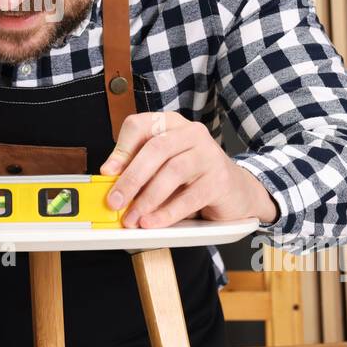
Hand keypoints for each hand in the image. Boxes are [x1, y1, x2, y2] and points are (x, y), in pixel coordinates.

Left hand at [98, 111, 278, 228]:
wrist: (238, 192)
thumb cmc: (194, 178)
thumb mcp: (163, 168)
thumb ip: (139, 168)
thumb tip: (110, 179)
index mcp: (171, 124)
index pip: (140, 125)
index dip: (121, 149)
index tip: (107, 172)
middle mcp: (191, 133)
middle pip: (155, 148)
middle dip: (131, 178)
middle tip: (115, 201)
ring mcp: (209, 154)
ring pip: (172, 171)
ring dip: (147, 198)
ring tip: (133, 217)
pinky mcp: (220, 179)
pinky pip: (190, 197)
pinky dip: (168, 212)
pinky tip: (153, 222)